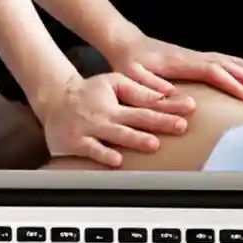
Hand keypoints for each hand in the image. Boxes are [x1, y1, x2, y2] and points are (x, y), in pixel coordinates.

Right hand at [33, 73, 195, 166]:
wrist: (52, 99)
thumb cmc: (88, 93)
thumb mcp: (112, 82)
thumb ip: (138, 89)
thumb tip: (166, 93)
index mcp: (117, 102)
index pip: (148, 104)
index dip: (169, 107)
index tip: (190, 108)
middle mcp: (106, 115)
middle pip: (137, 119)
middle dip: (160, 122)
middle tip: (181, 126)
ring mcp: (91, 129)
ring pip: (116, 135)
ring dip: (135, 139)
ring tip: (153, 143)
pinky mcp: (76, 143)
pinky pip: (91, 150)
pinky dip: (104, 155)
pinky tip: (117, 160)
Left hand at [106, 34, 242, 100]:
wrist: (125, 43)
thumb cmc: (127, 61)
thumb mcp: (131, 76)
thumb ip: (149, 86)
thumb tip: (171, 95)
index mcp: (177, 62)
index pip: (210, 71)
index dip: (229, 82)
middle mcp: (188, 56)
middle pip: (222, 63)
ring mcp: (191, 54)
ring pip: (222, 58)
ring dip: (241, 68)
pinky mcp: (191, 56)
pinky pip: (217, 58)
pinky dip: (233, 61)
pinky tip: (242, 65)